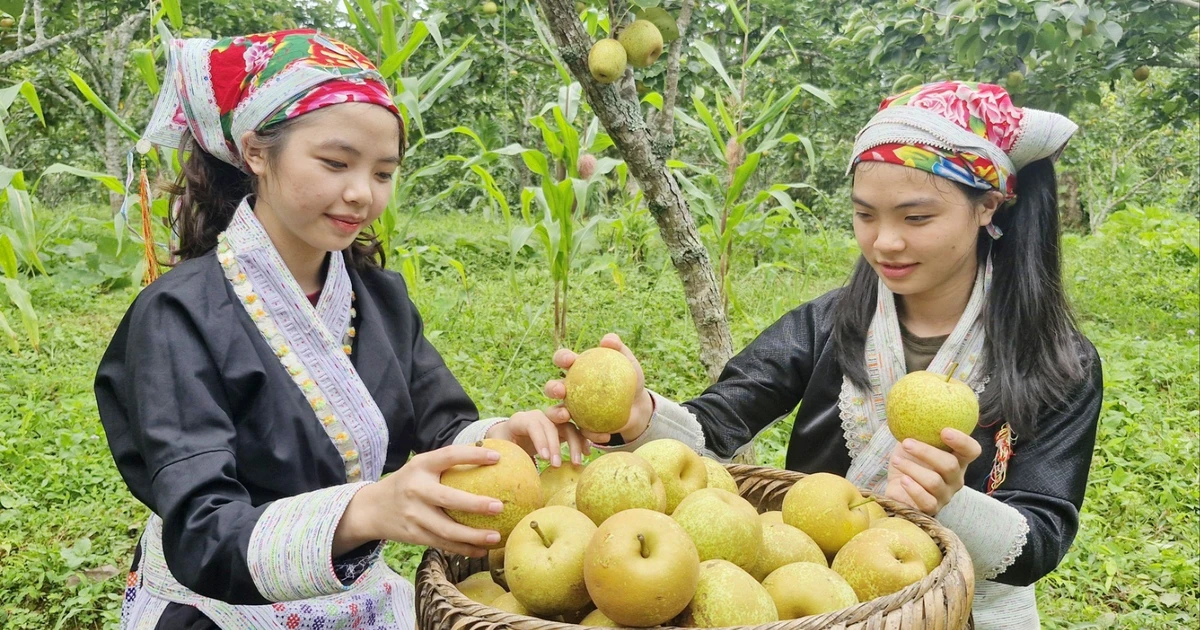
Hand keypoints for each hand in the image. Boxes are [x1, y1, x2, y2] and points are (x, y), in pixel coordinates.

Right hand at [337, 444, 504, 557]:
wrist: (372, 509)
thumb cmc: (408, 483)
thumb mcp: (420, 467)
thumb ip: (446, 465)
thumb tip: (491, 458)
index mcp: (421, 466)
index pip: (449, 455)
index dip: (473, 455)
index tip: (497, 458)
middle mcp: (416, 489)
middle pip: (449, 499)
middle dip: (475, 504)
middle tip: (499, 507)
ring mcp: (414, 515)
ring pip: (447, 529)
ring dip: (474, 536)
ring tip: (496, 537)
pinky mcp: (415, 535)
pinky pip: (443, 544)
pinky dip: (464, 549)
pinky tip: (482, 549)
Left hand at [486, 409, 589, 465]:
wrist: (510, 438)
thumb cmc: (502, 445)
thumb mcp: (497, 447)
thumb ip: (498, 451)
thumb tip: (499, 462)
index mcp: (520, 419)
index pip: (533, 425)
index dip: (540, 440)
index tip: (544, 459)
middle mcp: (538, 416)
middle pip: (553, 423)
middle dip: (557, 443)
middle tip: (557, 464)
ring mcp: (552, 421)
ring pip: (568, 426)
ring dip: (575, 443)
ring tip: (577, 463)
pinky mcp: (561, 428)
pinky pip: (576, 432)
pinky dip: (582, 441)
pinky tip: (587, 454)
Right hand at [542, 333, 653, 444]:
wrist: (637, 406)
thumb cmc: (629, 379)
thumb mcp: (628, 363)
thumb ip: (618, 349)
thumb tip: (608, 339)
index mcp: (576, 369)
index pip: (563, 360)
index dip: (562, 358)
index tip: (570, 360)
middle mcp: (569, 390)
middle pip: (552, 388)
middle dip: (551, 388)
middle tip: (562, 391)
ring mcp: (571, 410)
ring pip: (555, 413)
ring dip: (556, 414)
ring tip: (566, 415)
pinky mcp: (580, 428)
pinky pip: (581, 432)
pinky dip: (591, 434)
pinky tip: (604, 435)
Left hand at [885, 428, 982, 515]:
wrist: (896, 485)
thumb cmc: (910, 460)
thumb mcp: (914, 441)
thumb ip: (920, 428)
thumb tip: (911, 404)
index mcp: (957, 459)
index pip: (971, 450)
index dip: (962, 441)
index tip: (944, 430)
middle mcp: (955, 478)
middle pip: (950, 465)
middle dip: (926, 452)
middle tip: (907, 442)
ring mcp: (945, 495)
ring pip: (934, 482)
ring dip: (912, 468)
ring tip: (896, 460)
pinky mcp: (931, 509)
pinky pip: (926, 501)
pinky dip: (913, 488)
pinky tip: (903, 479)